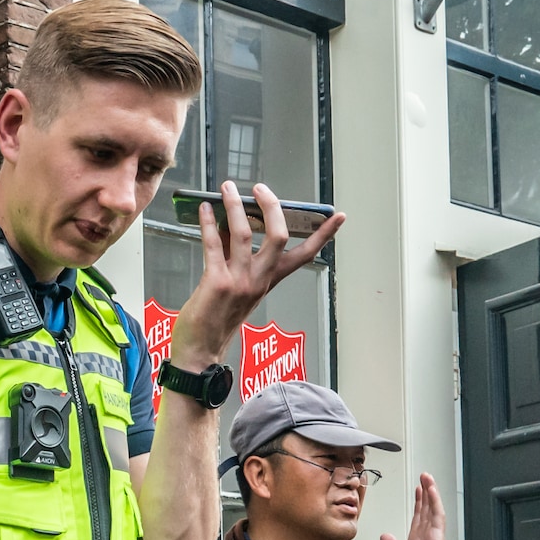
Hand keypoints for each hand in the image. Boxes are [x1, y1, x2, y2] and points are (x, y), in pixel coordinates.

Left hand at [169, 182, 344, 368]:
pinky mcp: (216, 282)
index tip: (338, 216)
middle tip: (261, 188)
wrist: (201, 352)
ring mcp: (239, 281)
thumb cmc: (217, 321)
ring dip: (234, 205)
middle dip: (272, 206)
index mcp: (269, 281)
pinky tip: (203, 209)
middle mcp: (259, 280)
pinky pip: (213, 244)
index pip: (304, 256)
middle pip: (279, 236)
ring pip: (245, 233)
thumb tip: (231, 224)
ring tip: (228, 187)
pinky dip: (207, 223)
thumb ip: (239, 259)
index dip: (323, 235)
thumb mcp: (238, 289)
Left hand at [381, 472, 445, 539]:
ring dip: (431, 492)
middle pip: (427, 507)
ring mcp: (433, 533)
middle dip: (426, 491)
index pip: (419, 514)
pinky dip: (435, 502)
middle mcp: (426, 533)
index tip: (417, 489)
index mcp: (417, 537)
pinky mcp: (437, 535)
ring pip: (433, 508)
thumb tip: (385, 535)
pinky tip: (432, 491)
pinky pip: (437, 516)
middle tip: (424, 477)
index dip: (419, 501)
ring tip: (428, 478)